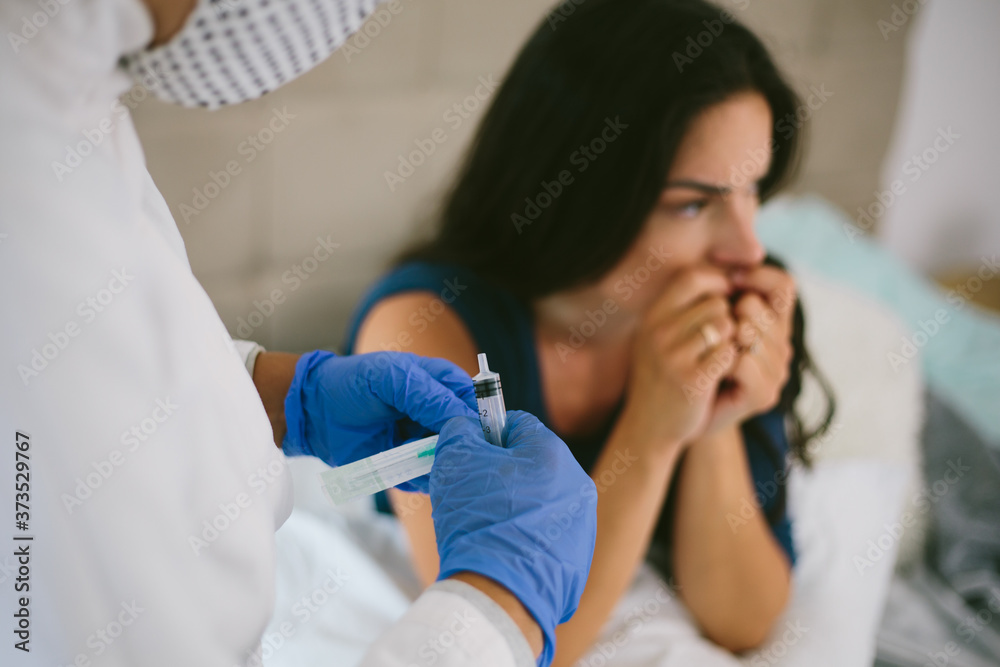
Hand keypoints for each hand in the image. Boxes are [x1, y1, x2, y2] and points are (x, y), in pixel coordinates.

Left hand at [282, 351, 476, 490]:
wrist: (316, 411)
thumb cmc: (355, 382)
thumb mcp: (394, 378)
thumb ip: (430, 396)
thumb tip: (464, 420)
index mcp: (444, 385)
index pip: (478, 405)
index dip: (480, 421)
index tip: (473, 437)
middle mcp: (439, 415)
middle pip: (468, 439)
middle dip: (458, 449)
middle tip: (437, 452)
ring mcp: (425, 442)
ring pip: (450, 462)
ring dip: (435, 466)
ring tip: (409, 456)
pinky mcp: (409, 465)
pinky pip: (426, 479)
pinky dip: (416, 478)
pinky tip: (397, 465)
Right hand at [430, 411, 596, 666]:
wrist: (500, 594)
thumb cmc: (477, 521)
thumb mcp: (454, 459)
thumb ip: (460, 430)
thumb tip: (465, 427)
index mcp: (553, 453)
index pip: (517, 425)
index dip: (487, 436)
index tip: (469, 456)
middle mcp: (576, 484)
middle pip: (530, 464)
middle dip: (500, 473)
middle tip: (471, 494)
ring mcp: (581, 522)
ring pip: (538, 500)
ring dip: (512, 506)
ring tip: (485, 528)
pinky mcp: (578, 556)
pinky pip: (546, 533)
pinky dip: (524, 536)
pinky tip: (503, 550)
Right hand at [622, 267, 738, 453]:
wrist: (648, 427)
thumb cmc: (662, 377)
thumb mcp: (658, 337)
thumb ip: (682, 309)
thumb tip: (726, 279)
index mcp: (651, 317)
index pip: (692, 278)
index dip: (717, 284)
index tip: (726, 302)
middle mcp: (657, 332)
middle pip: (716, 304)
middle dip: (728, 320)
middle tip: (722, 341)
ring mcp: (673, 356)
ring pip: (726, 326)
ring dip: (731, 341)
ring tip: (719, 358)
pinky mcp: (692, 380)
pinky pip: (729, 354)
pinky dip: (732, 362)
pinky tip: (720, 374)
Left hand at [703, 265, 795, 434]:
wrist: (675, 411)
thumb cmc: (688, 358)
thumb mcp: (701, 318)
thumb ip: (718, 289)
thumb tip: (727, 258)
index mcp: (771, 324)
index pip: (784, 287)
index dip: (759, 278)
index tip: (731, 280)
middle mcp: (781, 347)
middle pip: (764, 309)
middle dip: (734, 311)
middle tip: (716, 328)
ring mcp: (776, 373)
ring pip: (752, 334)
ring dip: (724, 337)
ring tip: (709, 352)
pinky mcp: (765, 396)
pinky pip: (744, 362)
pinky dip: (722, 361)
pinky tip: (710, 370)